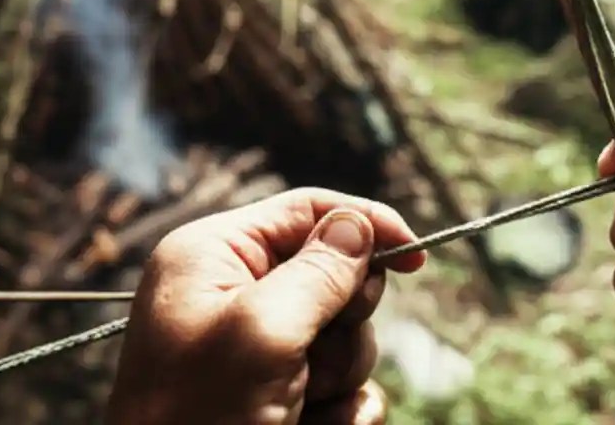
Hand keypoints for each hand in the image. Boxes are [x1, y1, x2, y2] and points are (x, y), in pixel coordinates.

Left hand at [106, 188, 425, 424]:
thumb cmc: (196, 416)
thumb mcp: (261, 331)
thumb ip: (318, 272)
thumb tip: (357, 224)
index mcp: (215, 255)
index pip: (307, 210)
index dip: (365, 224)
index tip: (417, 258)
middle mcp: (237, 292)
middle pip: (338, 275)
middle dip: (343, 321)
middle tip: (311, 356)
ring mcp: (260, 347)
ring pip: (348, 335)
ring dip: (340, 373)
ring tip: (299, 404)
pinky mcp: (280, 392)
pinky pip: (346, 385)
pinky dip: (342, 410)